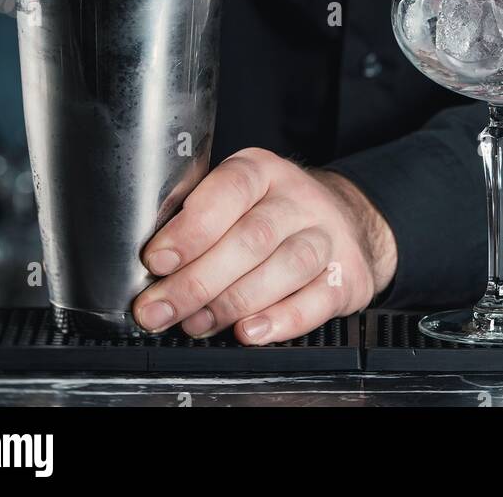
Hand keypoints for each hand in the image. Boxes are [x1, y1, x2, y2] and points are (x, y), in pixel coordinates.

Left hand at [133, 147, 397, 343]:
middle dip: (198, 280)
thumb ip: (200, 221)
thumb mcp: (237, 199)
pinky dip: (281, 320)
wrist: (345, 220)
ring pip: (286, 266)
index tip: (157, 261)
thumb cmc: (272, 213)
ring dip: (234, 303)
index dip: (191, 228)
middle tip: (162, 308)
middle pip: (253, 237)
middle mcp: (299, 198)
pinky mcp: (348, 275)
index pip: (229, 190)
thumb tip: (154, 267)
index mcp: (262, 171)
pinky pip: (317, 300)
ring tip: (198, 323)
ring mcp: (328, 235)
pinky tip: (250, 331)